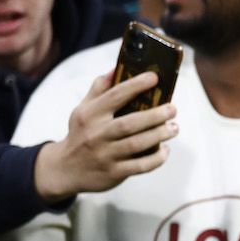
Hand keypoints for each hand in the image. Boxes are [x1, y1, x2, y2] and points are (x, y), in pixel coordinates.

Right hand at [34, 72, 177, 201]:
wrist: (65, 169)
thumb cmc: (82, 133)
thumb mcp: (83, 109)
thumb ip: (99, 89)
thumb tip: (116, 67)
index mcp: (90, 114)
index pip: (115, 96)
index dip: (136, 85)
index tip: (155, 78)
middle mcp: (97, 134)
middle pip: (130, 123)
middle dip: (155, 115)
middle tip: (172, 109)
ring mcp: (105, 155)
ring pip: (137, 144)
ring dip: (159, 135)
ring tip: (174, 127)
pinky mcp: (113, 173)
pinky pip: (140, 166)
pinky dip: (156, 158)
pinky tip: (165, 149)